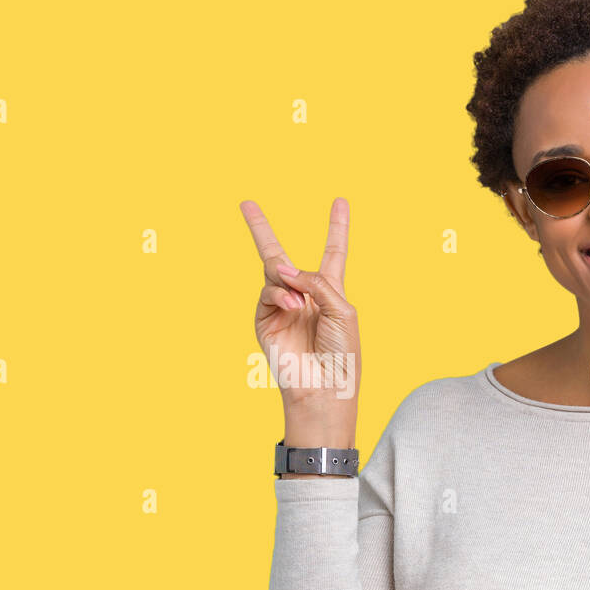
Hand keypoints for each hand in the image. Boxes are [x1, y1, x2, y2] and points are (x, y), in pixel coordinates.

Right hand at [240, 198, 359, 440]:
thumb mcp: (342, 308)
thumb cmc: (342, 353)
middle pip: (280, 256)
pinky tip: (294, 306)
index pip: (333, 252)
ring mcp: (281, 308)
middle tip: (246, 203)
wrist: (324, 387)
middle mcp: (303, 296)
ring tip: (299, 301)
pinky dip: (280, 294)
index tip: (340, 201)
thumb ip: (317, 281)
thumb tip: (283, 268)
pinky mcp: (265, 321)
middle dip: (260, 229)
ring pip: (273, 272)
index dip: (336, 227)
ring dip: (287, 278)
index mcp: (330, 291)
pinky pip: (267, 293)